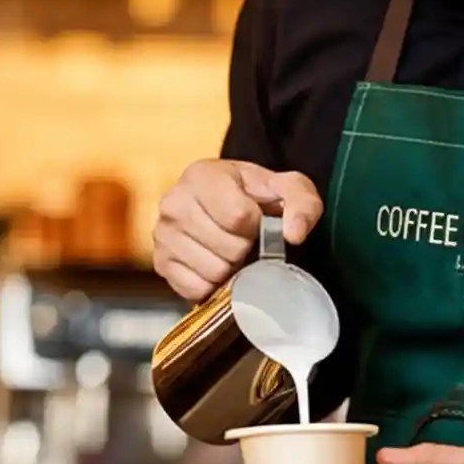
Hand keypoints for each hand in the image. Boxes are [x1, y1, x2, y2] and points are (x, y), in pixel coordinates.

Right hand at [153, 159, 322, 301]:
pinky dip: (212, 284)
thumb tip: (294, 235)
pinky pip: (196, 288)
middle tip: (243, 239)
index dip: (258, 226)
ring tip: (228, 251)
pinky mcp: (160, 263)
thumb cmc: (253, 196)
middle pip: (228, 248)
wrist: (222, 204)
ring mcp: (162, 235)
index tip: (257, 221)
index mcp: (201, 175)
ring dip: (230, 268)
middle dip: (244, 248)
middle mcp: (173, 202)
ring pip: (213, 271)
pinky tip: (214, 264)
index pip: (238, 217)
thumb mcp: (287, 189)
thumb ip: (303, 204)